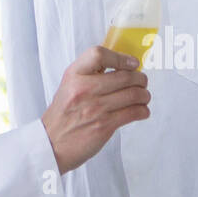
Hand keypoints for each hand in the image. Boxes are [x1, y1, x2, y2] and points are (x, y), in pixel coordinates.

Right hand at [41, 46, 150, 174]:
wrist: (52, 141)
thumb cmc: (64, 112)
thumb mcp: (69, 84)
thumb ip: (89, 72)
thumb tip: (121, 65)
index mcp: (74, 75)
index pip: (99, 55)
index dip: (120, 57)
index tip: (132, 63)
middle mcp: (84, 89)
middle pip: (125, 76)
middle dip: (140, 79)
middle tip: (142, 82)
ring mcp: (95, 108)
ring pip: (134, 94)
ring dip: (144, 95)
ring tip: (143, 96)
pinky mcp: (105, 125)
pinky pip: (134, 113)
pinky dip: (143, 110)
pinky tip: (141, 111)